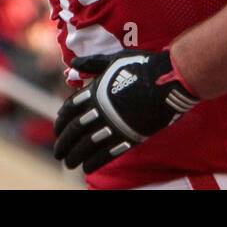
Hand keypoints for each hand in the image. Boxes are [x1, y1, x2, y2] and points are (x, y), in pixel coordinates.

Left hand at [53, 50, 199, 173]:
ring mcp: (114, 125)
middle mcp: (101, 109)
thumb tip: (73, 64)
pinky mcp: (128, 137)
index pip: (69, 109)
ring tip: (69, 163)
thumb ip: (93, 63)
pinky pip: (105, 154)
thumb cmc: (143, 65)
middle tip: (58, 153)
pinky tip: (86, 168)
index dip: (60, 121)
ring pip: (86, 146)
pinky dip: (93, 163)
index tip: (57, 128)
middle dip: (63, 143)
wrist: (168, 80)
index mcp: (95, 90)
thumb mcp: (115, 59)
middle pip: (74, 131)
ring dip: (74, 157)